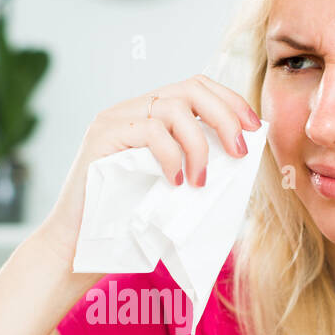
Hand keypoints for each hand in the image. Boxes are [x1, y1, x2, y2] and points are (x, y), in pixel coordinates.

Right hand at [35, 74, 261, 265]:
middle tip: (239, 151)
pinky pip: (150, 131)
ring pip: (173, 107)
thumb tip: (240, 156)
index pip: (196, 88)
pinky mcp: (102, 138)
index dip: (231, 102)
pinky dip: (171, 156)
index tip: (254, 129)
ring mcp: (114, 120)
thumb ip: (197, 164)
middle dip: (225, 115)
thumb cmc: (128, 224)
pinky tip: (175, 182)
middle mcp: (131, 110)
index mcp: (149, 116)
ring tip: (201, 181)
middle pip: (190, 88)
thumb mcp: (172, 188)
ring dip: (199, 144)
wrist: (80, 246)